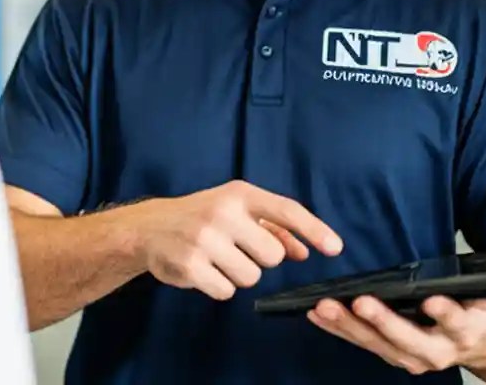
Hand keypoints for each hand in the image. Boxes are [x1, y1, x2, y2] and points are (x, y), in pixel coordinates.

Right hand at [128, 180, 342, 299]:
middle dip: (260, 260)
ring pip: (250, 277)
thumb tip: (304, 251)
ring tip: (217, 259)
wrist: (150, 227)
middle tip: (237, 250)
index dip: (314, 229)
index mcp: (239, 194)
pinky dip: (219, 287)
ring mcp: (204, 240)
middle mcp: (222, 213)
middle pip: (272, 256)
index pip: (286, 210)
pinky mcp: (189, 266)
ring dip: (238, 275)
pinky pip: (226, 291)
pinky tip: (204, 271)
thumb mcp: (237, 210)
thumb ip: (272, 228)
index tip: (336, 248)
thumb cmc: (204, 217)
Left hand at [307, 287, 485, 374]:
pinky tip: (319, 315)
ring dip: (349, 327)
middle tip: (361, 303)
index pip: (454, 323)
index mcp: (464, 334)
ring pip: (377, 344)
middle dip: (383, 322)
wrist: (485, 349)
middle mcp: (435, 351)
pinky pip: (363, 343)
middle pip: (406, 338)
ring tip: (326, 308)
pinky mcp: (391, 353)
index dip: (444, 313)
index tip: (432, 300)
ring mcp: (410, 356)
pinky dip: (340, 330)